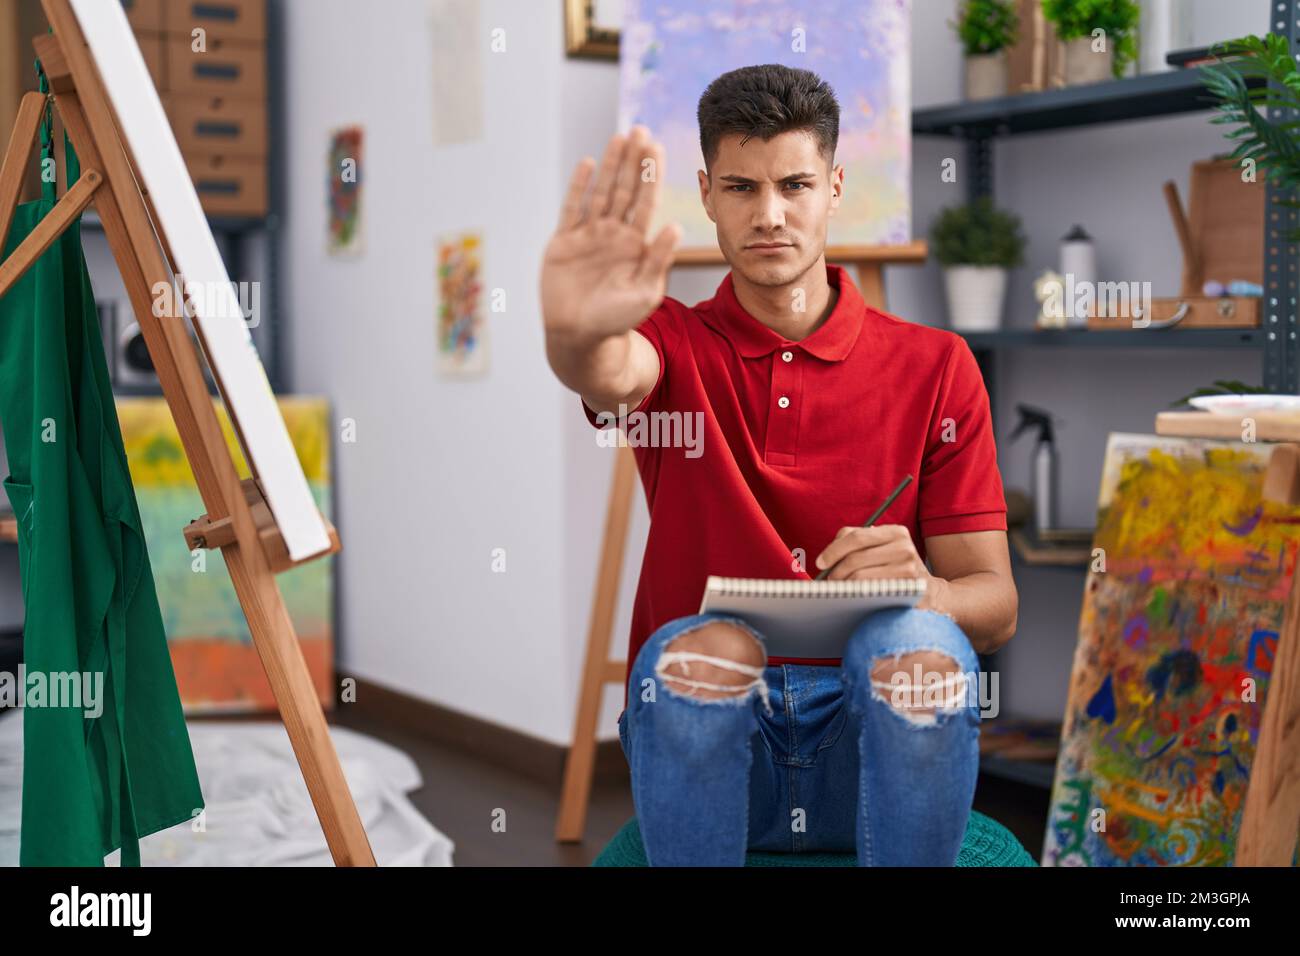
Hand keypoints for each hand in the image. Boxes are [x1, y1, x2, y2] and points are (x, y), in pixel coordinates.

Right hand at [541, 125, 681, 342]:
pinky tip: (588, 164)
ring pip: (602, 192)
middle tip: (642, 129)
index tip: (658, 148)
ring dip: (611, 165)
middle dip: (634, 160)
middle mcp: (614, 234)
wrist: (580, 337)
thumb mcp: (645, 291)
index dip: (651, 175)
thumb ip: (658, 259)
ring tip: (620, 137)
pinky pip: (572, 209)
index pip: (646, 202)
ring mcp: (589, 236)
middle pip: (626, 189)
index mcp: (635, 244)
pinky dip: (579, 186)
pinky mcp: (564, 242)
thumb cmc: (617, 320)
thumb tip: (676, 226)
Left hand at [814, 525, 931, 585]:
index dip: (833, 550)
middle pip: (855, 558)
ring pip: (860, 577)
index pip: (856, 537)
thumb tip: (827, 554)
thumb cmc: (895, 568)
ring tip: (839, 590)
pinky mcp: (907, 589)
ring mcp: (908, 568)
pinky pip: (871, 592)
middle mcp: (904, 546)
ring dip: (843, 585)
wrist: (931, 592)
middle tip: (829, 581)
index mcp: (896, 531)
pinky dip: (856, 594)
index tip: (820, 563)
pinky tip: (853, 596)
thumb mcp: (880, 548)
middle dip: (835, 571)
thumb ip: (854, 541)